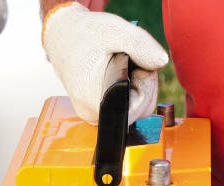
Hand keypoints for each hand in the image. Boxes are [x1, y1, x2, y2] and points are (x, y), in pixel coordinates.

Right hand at [42, 2, 168, 124]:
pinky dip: (128, 89)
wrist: (63, 36)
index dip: (145, 83)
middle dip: (144, 84)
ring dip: (138, 86)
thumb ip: (141, 45)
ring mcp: (92, 115)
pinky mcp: (95, 111)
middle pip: (139, 110)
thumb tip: (161, 62)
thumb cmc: (85, 35)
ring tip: (123, 66)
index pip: (139, 106)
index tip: (134, 63)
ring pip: (133, 109)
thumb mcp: (115, 32)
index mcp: (96, 101)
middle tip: (130, 61)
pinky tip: (118, 74)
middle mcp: (92, 114)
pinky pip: (123, 106)